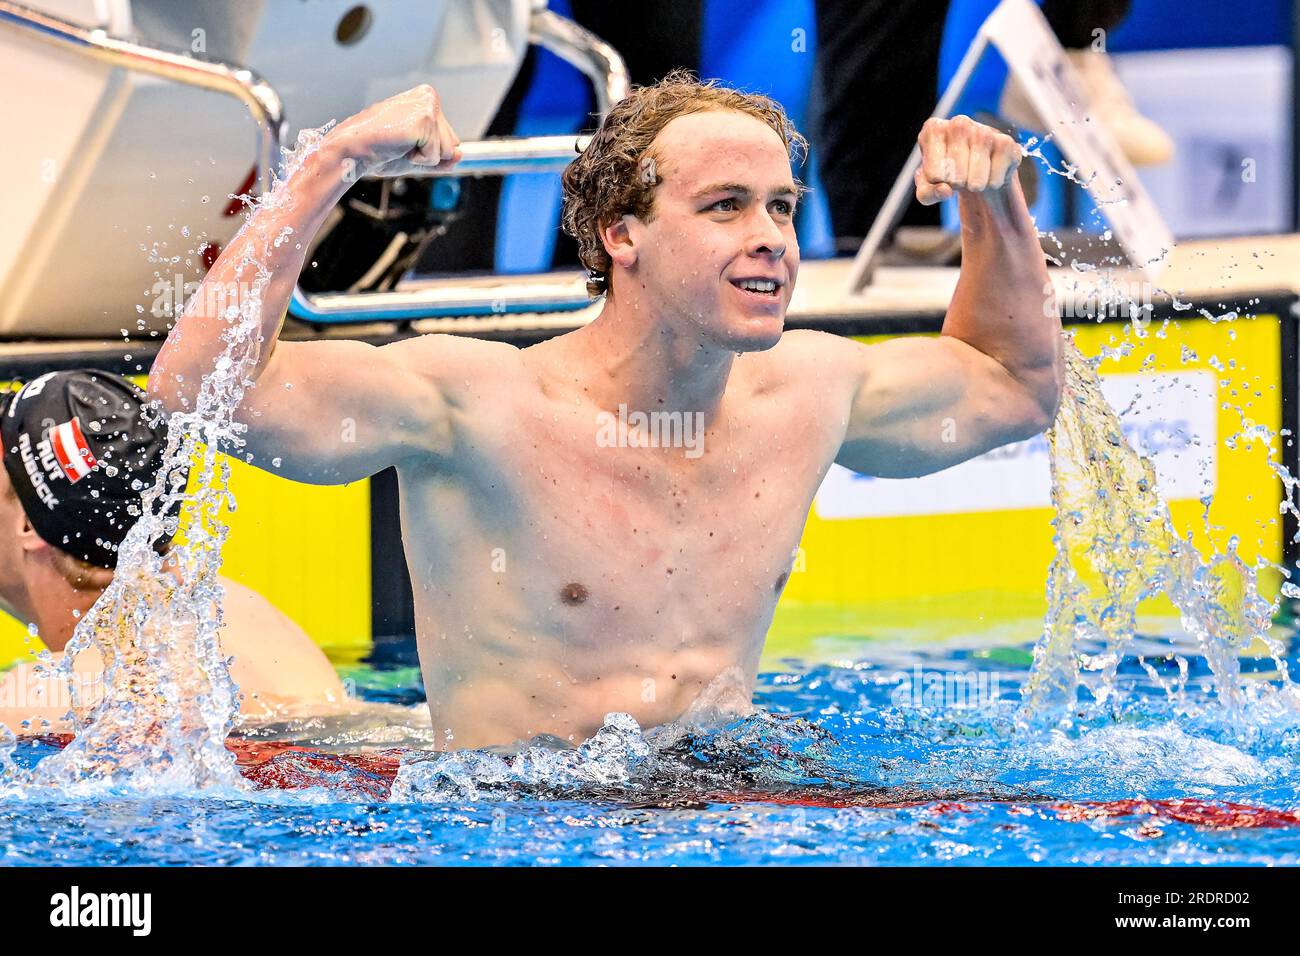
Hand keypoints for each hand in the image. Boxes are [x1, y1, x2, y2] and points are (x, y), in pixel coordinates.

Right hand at [329, 85, 461, 178]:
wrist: (353, 150)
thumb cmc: (379, 150)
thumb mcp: (416, 154)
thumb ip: (441, 156)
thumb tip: (460, 155)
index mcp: (427, 98)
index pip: (450, 139)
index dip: (428, 150)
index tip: (404, 141)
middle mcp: (430, 97)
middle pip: (452, 144)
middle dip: (429, 153)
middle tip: (401, 143)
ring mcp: (428, 107)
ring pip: (447, 152)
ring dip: (424, 157)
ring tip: (400, 144)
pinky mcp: (425, 121)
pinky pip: (435, 157)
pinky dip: (418, 160)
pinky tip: (399, 145)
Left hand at [914, 115, 1021, 205]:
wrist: (975, 166)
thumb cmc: (945, 174)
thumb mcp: (928, 187)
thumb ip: (927, 193)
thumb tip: (945, 190)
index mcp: (934, 129)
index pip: (933, 173)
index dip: (937, 183)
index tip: (939, 174)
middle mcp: (959, 123)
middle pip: (955, 176)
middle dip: (957, 185)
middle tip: (958, 178)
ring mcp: (984, 130)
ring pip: (976, 178)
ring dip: (974, 187)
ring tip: (972, 178)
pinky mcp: (1006, 143)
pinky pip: (995, 179)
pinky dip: (991, 184)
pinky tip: (988, 173)